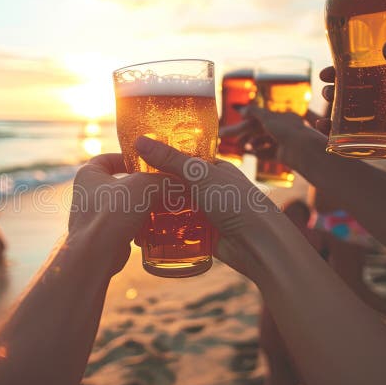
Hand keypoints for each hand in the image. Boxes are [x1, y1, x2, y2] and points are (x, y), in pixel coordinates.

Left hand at [68, 153, 163, 275]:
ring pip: (125, 206)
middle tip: (162, 184)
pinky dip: (141, 225)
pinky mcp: (104, 236)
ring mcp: (94, 217)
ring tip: (164, 205)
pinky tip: (157, 226)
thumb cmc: (112, 213)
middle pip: (120, 183)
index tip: (145, 162)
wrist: (96, 254)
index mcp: (89, 174)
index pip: (107, 158)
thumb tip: (180, 183)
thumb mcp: (143, 186)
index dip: (126, 157)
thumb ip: (162, 180)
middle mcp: (88, 194)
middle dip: (141, 184)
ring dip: (143, 206)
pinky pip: (126, 225)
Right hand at [134, 136, 285, 278]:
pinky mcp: (204, 235)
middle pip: (176, 185)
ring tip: (132, 208)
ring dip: (159, 210)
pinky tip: (146, 230)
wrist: (258, 244)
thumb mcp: (200, 176)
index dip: (161, 158)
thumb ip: (170, 160)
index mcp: (214, 168)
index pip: (183, 159)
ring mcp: (207, 212)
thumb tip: (139, 140)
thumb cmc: (236, 203)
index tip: (135, 158)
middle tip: (128, 186)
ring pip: (176, 209)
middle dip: (156, 188)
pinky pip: (180, 230)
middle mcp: (210, 189)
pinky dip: (166, 231)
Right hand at [238, 105, 325, 167]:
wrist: (302, 149)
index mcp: (281, 117)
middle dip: (243, 133)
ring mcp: (283, 142)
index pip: (259, 118)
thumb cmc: (286, 129)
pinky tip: (248, 153)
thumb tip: (240, 109)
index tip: (237, 121)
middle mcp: (283, 129)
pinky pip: (267, 153)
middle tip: (227, 137)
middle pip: (258, 130)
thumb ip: (253, 112)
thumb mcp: (268, 117)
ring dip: (250, 143)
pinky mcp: (282, 155)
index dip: (245, 120)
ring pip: (262, 142)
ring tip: (240, 146)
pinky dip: (257, 152)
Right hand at [319, 41, 385, 167]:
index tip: (328, 69)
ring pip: (350, 115)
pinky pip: (356, 139)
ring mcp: (383, 119)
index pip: (363, 68)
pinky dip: (338, 137)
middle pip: (351, 91)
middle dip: (334, 90)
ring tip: (323, 114)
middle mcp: (385, 96)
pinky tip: (326, 134)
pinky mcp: (384, 141)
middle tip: (327, 89)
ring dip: (333, 113)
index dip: (343, 67)